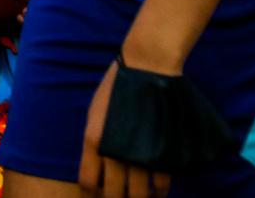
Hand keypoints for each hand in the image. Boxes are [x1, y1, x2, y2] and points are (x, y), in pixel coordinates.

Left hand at [80, 58, 172, 197]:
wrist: (147, 70)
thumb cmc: (117, 89)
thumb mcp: (94, 114)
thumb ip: (95, 143)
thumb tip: (98, 168)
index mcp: (94, 142)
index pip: (88, 182)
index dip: (92, 192)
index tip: (98, 193)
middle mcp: (116, 152)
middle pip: (114, 195)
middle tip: (120, 197)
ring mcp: (142, 154)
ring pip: (140, 195)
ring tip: (141, 197)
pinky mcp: (165, 153)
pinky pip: (162, 184)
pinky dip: (160, 190)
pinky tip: (157, 189)